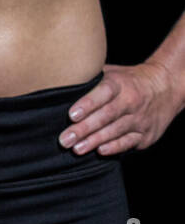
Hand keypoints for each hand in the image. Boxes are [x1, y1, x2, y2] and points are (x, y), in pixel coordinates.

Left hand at [61, 62, 184, 154]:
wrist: (165, 87)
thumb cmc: (127, 80)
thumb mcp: (111, 72)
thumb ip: (89, 79)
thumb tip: (58, 80)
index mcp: (120, 84)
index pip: (103, 93)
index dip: (87, 104)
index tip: (71, 115)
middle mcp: (131, 101)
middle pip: (106, 116)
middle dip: (84, 129)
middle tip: (65, 139)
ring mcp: (140, 119)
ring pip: (115, 131)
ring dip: (95, 141)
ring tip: (76, 148)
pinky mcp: (146, 134)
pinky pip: (128, 142)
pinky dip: (115, 147)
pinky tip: (100, 151)